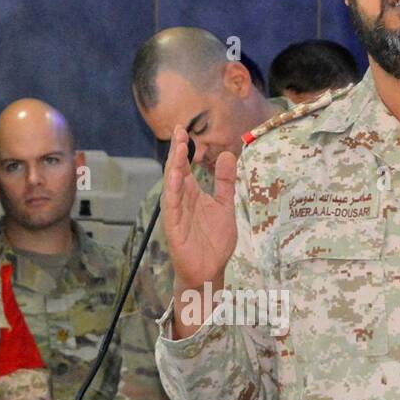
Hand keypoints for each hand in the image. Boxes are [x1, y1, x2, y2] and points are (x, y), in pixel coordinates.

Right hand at [161, 127, 236, 338]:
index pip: (186, 167)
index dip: (185, 149)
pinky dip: (172, 190)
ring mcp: (176, 212)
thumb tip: (227, 155)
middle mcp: (182, 200)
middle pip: (176, 171)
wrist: (209, 270)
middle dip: (177, 151)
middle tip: (179, 130)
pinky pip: (172, 206)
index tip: (185, 129)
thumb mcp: (224, 206)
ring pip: (172, 185)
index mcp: (192, 194)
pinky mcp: (173, 226)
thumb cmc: (214, 241)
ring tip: (178, 147)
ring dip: (174, 166)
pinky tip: (175, 177)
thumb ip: (225, 182)